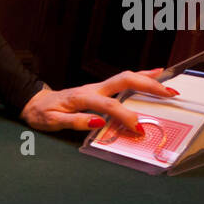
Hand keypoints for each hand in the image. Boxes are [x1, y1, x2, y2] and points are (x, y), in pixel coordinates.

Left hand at [20, 68, 178, 133]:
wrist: (35, 104)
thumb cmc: (43, 114)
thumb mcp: (52, 122)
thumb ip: (74, 121)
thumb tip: (97, 122)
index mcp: (82, 97)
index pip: (108, 105)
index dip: (125, 116)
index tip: (138, 129)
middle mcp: (93, 88)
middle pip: (124, 81)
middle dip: (148, 86)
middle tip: (168, 95)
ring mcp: (97, 87)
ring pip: (126, 77)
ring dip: (148, 79)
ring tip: (169, 84)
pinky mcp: (100, 89)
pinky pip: (123, 80)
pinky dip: (140, 77)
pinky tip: (155, 74)